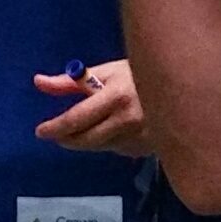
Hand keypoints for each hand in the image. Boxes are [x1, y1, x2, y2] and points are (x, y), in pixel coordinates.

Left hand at [32, 60, 152, 154]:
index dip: (55, 127)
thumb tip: (38, 82)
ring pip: (100, 147)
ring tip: (85, 126)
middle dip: (66, 139)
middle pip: (87, 140)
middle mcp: (128, 121)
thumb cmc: (139, 74)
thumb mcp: (106, 72)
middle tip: (55, 134)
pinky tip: (115, 128)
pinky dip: (108, 142)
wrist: (181, 87)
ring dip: (87, 140)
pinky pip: (117, 149)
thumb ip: (71, 81)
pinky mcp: (147, 149)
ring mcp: (140, 138)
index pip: (77, 118)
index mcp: (116, 96)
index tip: (40, 131)